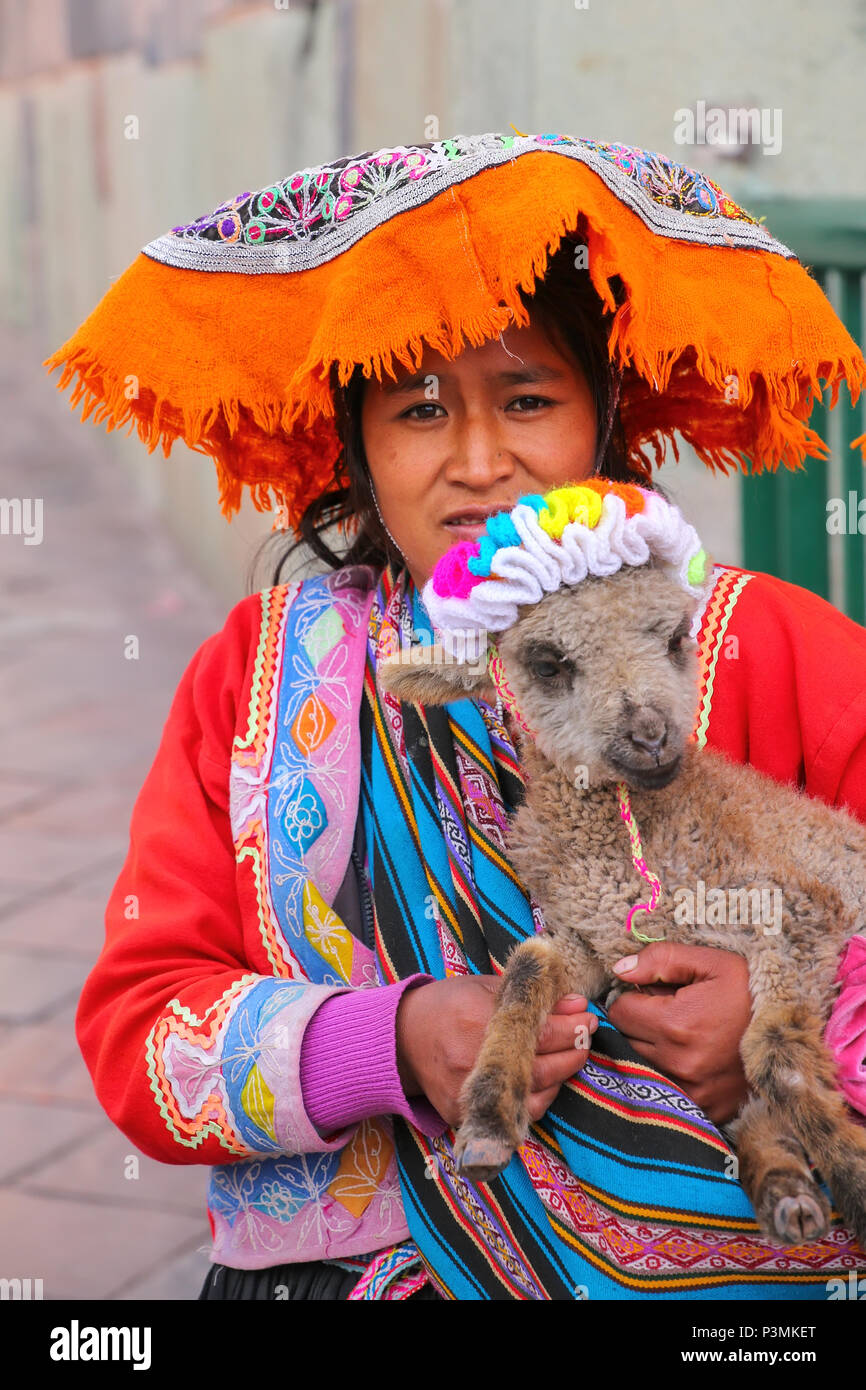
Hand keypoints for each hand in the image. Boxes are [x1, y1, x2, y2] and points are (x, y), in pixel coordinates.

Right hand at [395, 975, 597, 1127]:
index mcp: (478, 1019)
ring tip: (571, 1055)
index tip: (587, 1015)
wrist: (403, 1037)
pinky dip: (539, 1097)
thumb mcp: (484, 987)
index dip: (571, 1024)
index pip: (541, 1028)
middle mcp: (474, 1058)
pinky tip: (546, 1079)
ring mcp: (470, 1091)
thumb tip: (574, 1003)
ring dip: (562, 1075)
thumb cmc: (447, 1005)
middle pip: (543, 1064)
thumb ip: (528, 995)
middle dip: (574, 1049)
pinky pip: (517, 1112)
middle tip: (586, 1035)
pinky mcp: (466, 1113)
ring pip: (536, 1093)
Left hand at [606, 942, 751, 1124]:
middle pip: (626, 1041)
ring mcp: (691, 1091)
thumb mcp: (712, 963)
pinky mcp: (704, 1109)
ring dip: (648, 1052)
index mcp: (676, 1023)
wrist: (795, 1035)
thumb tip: (620, 970)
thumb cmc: (750, 993)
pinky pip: (665, 1093)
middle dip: (638, 1025)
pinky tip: (688, 1061)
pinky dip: (667, 1077)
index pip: (619, 1013)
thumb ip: (662, 959)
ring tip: (677, 1036)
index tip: (650, 996)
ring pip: (640, 1068)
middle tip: (665, 1014)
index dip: (631, 999)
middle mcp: (679, 1062)